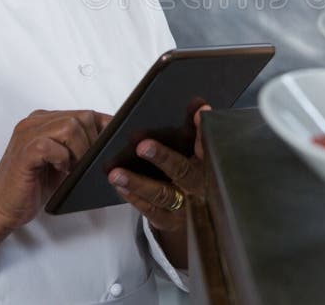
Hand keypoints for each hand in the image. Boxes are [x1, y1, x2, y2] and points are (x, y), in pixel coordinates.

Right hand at [0, 109, 110, 228]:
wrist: (2, 207)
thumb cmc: (33, 185)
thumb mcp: (63, 161)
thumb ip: (79, 146)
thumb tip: (110, 143)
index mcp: (45, 121)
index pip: (85, 113)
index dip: (104, 127)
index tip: (114, 143)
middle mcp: (35, 122)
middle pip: (80, 117)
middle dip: (92, 141)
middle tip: (88, 163)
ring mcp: (27, 135)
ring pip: (69, 127)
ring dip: (80, 150)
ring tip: (74, 168)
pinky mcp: (23, 152)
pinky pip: (50, 145)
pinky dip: (62, 158)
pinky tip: (61, 170)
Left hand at [107, 105, 210, 232]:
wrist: (200, 218)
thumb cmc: (193, 175)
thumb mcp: (195, 153)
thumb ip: (195, 130)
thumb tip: (200, 104)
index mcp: (207, 165)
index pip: (208, 145)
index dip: (203, 130)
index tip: (200, 110)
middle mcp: (199, 186)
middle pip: (183, 171)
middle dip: (163, 157)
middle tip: (143, 146)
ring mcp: (185, 206)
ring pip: (162, 194)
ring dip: (138, 182)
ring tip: (116, 172)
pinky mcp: (169, 221)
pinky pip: (151, 211)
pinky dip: (134, 198)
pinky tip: (119, 186)